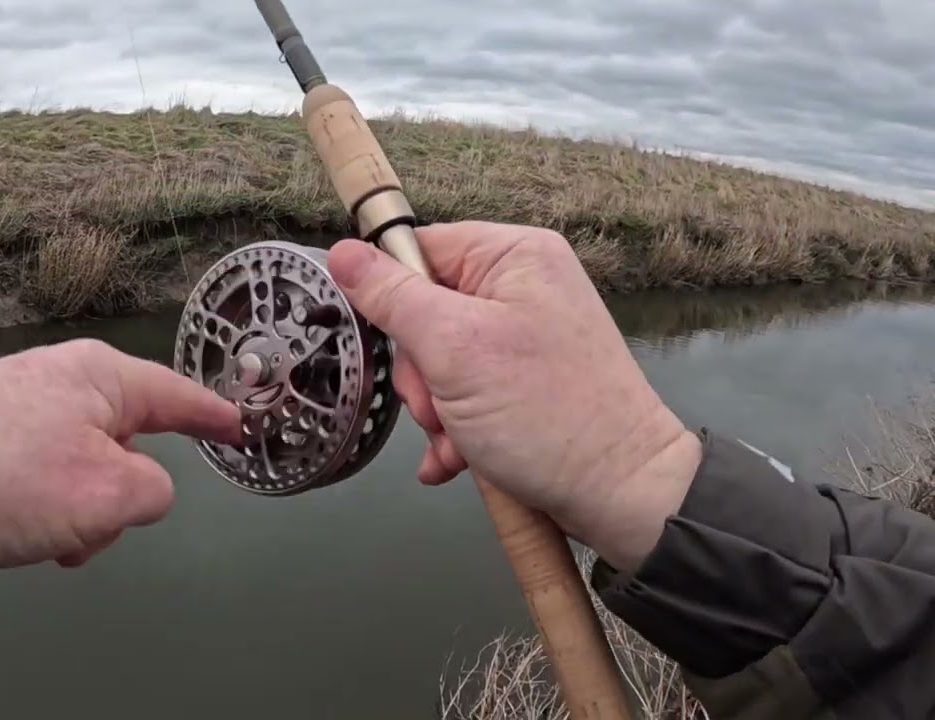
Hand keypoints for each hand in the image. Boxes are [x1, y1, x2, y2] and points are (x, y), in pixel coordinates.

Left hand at [0, 339, 240, 568]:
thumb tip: (144, 487)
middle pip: (124, 442)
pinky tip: (9, 527)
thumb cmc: (3, 481)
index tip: (242, 426)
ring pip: (79, 465)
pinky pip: (38, 468)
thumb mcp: (105, 495)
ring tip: (40, 540)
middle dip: (117, 498)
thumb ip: (153, 491)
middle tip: (87, 535)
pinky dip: (39, 503)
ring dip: (75, 512)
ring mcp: (17, 398)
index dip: (215, 416)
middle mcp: (61, 376)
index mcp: (101, 376)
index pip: (179, 395)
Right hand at [326, 222, 701, 569]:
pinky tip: (456, 459)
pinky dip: (455, 429)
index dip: (392, 296)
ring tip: (456, 441)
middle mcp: (523, 286)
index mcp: (514, 255)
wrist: (623, 495)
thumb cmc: (546, 414)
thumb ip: (392, 297)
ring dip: (436, 410)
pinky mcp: (526, 382)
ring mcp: (526, 336)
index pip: (420, 249)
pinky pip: (466, 391)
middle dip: (421, 371)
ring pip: (440, 360)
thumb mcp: (453, 349)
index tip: (389, 342)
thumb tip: (341, 252)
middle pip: (425, 310)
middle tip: (438, 405)